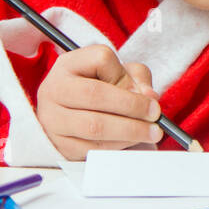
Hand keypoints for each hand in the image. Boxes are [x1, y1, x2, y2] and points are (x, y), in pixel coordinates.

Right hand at [35, 44, 161, 159]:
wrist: (69, 114)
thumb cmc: (97, 89)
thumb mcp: (117, 74)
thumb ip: (136, 78)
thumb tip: (149, 96)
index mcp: (68, 64)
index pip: (101, 59)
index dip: (127, 77)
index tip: (148, 94)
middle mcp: (54, 89)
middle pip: (95, 95)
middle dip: (132, 107)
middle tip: (155, 115)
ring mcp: (52, 119)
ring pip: (94, 126)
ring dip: (129, 131)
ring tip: (151, 132)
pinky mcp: (58, 145)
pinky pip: (92, 149)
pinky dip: (117, 147)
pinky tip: (131, 142)